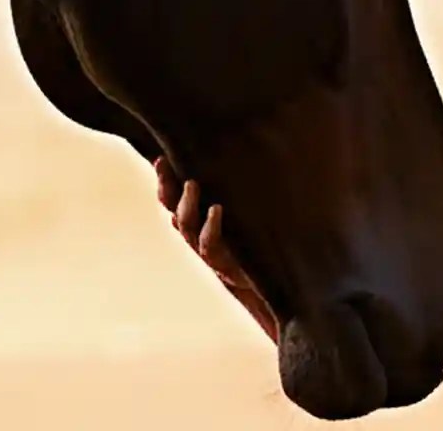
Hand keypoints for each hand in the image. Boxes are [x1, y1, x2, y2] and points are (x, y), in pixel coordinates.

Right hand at [154, 157, 277, 341]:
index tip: (162, 156)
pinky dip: (211, 227)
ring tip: (192, 183)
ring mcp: (210, 252)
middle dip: (166, 186)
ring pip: (187, 227)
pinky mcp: (225, 266)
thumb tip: (256, 153)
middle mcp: (200, 235)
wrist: (280, 288)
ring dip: (187, 204)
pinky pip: (210, 246)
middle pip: (173, 209)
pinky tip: (216, 210)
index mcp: (203, 222)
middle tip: (163, 162)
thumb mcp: (255, 219)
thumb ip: (247, 196)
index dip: (166, 179)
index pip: (176, 198)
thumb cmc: (267, 248)